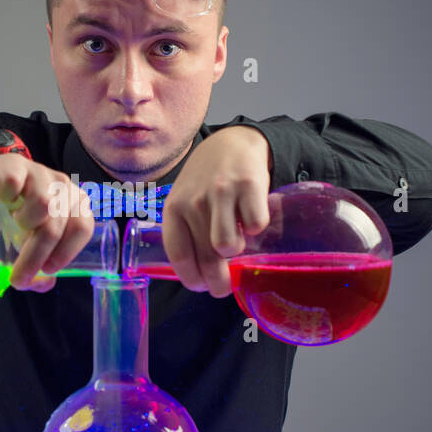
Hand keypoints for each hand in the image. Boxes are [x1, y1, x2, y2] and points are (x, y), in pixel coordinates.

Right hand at [0, 154, 94, 291]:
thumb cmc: (21, 211)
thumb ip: (41, 263)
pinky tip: (1, 201)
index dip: (67, 252)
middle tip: (19, 277)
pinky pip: (14, 182)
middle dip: (36, 256)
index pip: (83, 228)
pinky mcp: (16, 165)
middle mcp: (63, 187)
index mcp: (76, 203)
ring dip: (26, 222)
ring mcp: (40, 173)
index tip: (47, 270)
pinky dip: (6, 196)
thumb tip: (42, 285)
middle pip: (56, 225)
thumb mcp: (33, 238)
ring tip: (16, 224)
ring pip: (43, 203)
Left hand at [161, 126, 271, 297]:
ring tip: (237, 244)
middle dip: (218, 283)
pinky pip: (256, 225)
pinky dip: (257, 228)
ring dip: (236, 252)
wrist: (231, 143)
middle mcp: (194, 202)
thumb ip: (187, 231)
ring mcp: (220, 193)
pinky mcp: (248, 186)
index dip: (192, 278)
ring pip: (228, 247)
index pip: (179, 255)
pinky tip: (251, 220)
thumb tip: (200, 275)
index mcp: (174, 208)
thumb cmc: (206, 181)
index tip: (201, 287)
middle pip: (206, 258)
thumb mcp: (185, 201)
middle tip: (223, 288)